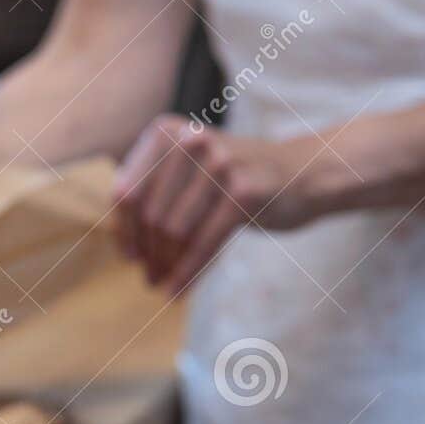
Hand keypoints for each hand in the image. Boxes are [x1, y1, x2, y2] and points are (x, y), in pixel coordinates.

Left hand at [111, 116, 324, 293]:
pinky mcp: (245, 191)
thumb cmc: (235, 178)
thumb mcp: (189, 170)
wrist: (304, 173)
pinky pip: (204, 242)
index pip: (127, 191)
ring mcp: (220, 164)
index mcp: (166, 132)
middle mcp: (190, 141)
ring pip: (174, 230)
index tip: (128, 256)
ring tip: (161, 284)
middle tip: (149, 277)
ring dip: (165, 265)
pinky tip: (179, 291)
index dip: (124, 229)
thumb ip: (153, 191)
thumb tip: (120, 243)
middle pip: (150, 214)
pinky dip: (188, 271)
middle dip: (146, 253)